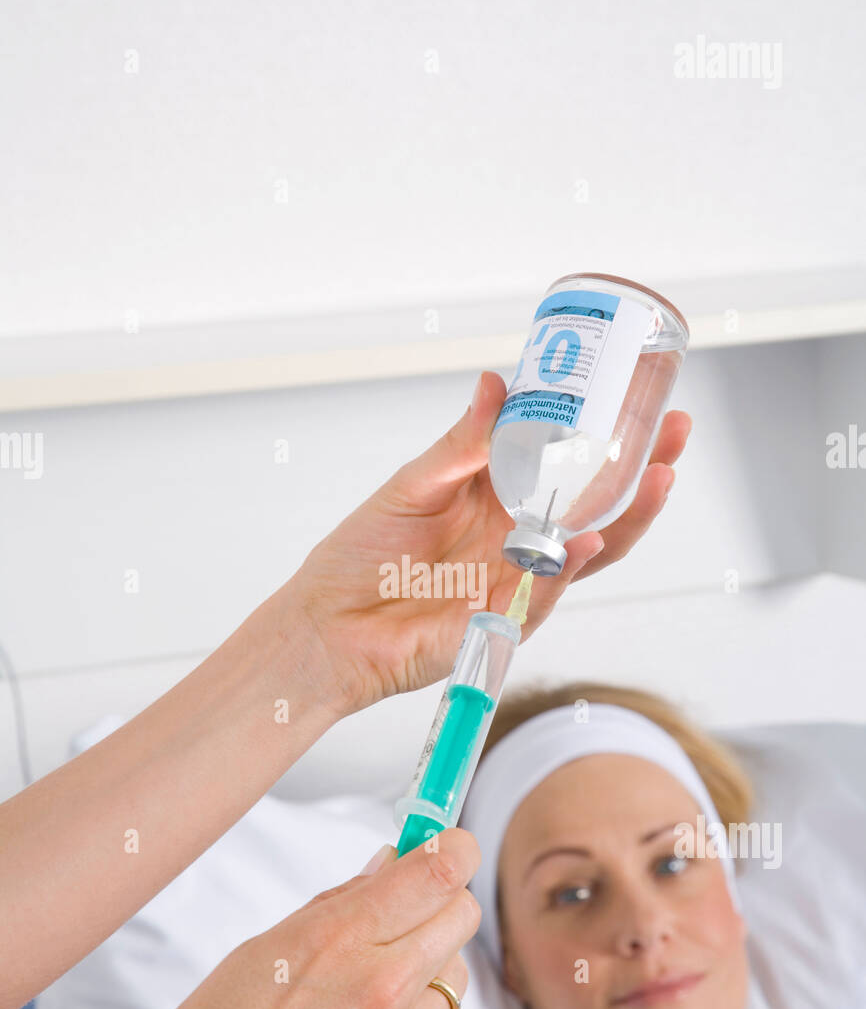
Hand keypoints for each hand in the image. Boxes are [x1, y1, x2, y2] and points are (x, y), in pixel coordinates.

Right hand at [8, 829, 504, 1008]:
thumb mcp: (259, 950)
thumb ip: (338, 905)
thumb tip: (391, 867)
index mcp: (337, 937)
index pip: (442, 869)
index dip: (450, 849)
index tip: (441, 848)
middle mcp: (381, 988)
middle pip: (461, 916)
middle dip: (436, 906)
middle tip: (398, 920)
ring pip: (459, 983)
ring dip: (432, 978)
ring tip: (381, 993)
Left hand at [289, 371, 690, 714]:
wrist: (329, 624)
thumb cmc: (362, 556)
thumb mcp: (414, 484)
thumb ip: (462, 443)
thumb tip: (498, 384)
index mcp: (500, 497)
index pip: (568, 462)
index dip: (608, 435)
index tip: (641, 397)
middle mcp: (519, 536)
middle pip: (597, 504)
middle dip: (641, 471)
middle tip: (674, 435)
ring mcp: (519, 578)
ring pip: (590, 550)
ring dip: (627, 518)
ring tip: (656, 479)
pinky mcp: (507, 619)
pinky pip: (548, 592)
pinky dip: (568, 567)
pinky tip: (586, 540)